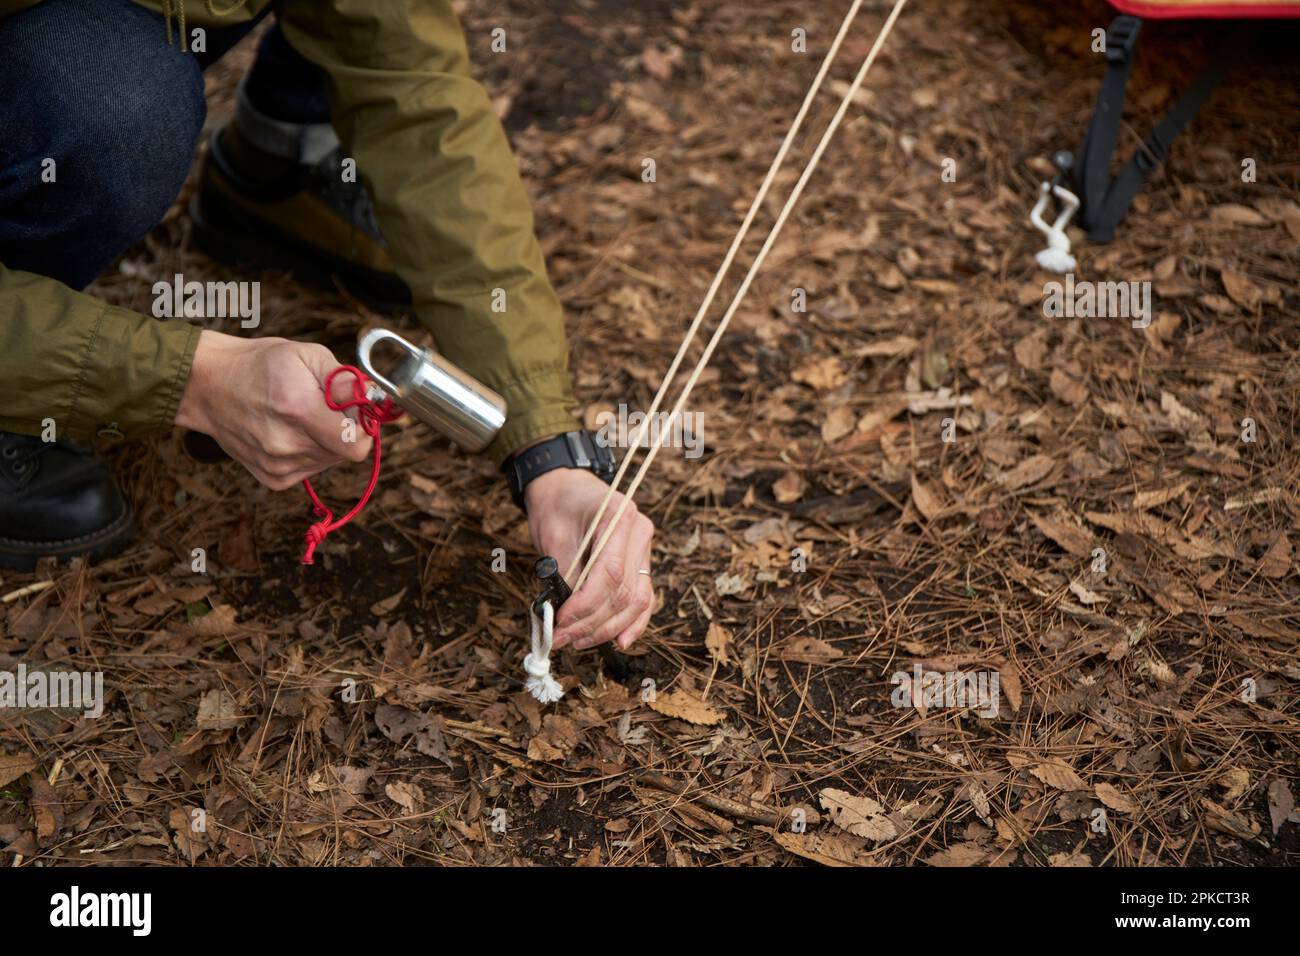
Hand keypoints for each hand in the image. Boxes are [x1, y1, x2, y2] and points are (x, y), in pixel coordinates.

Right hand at [175, 330, 370, 489]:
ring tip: (302, 416)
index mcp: (298, 410)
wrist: (208, 385)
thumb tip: (374, 399)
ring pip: (330, 461)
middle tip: (325, 407)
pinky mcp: (273, 478)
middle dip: (346, 430)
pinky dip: (310, 451)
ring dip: (327, 440)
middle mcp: (287, 445)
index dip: (364, 427)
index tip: (356, 410)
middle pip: (346, 453)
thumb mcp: (307, 355)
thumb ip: (345, 380)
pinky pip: (312, 468)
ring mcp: (278, 466)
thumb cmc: (259, 365)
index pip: (356, 443)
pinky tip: (290, 431)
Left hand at [524, 467, 655, 650]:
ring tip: (578, 641)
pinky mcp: (641, 564)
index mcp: (619, 515)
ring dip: (607, 628)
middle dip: (592, 622)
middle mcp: (639, 533)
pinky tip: (619, 641)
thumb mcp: (553, 535)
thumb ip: (563, 573)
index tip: (561, 621)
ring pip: (636, 601)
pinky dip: (632, 623)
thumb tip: (564, 615)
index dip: (586, 604)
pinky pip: (644, 599)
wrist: (566, 488)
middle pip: (624, 591)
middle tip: (562, 637)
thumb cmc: (557, 506)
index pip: (610, 572)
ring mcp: (644, 549)